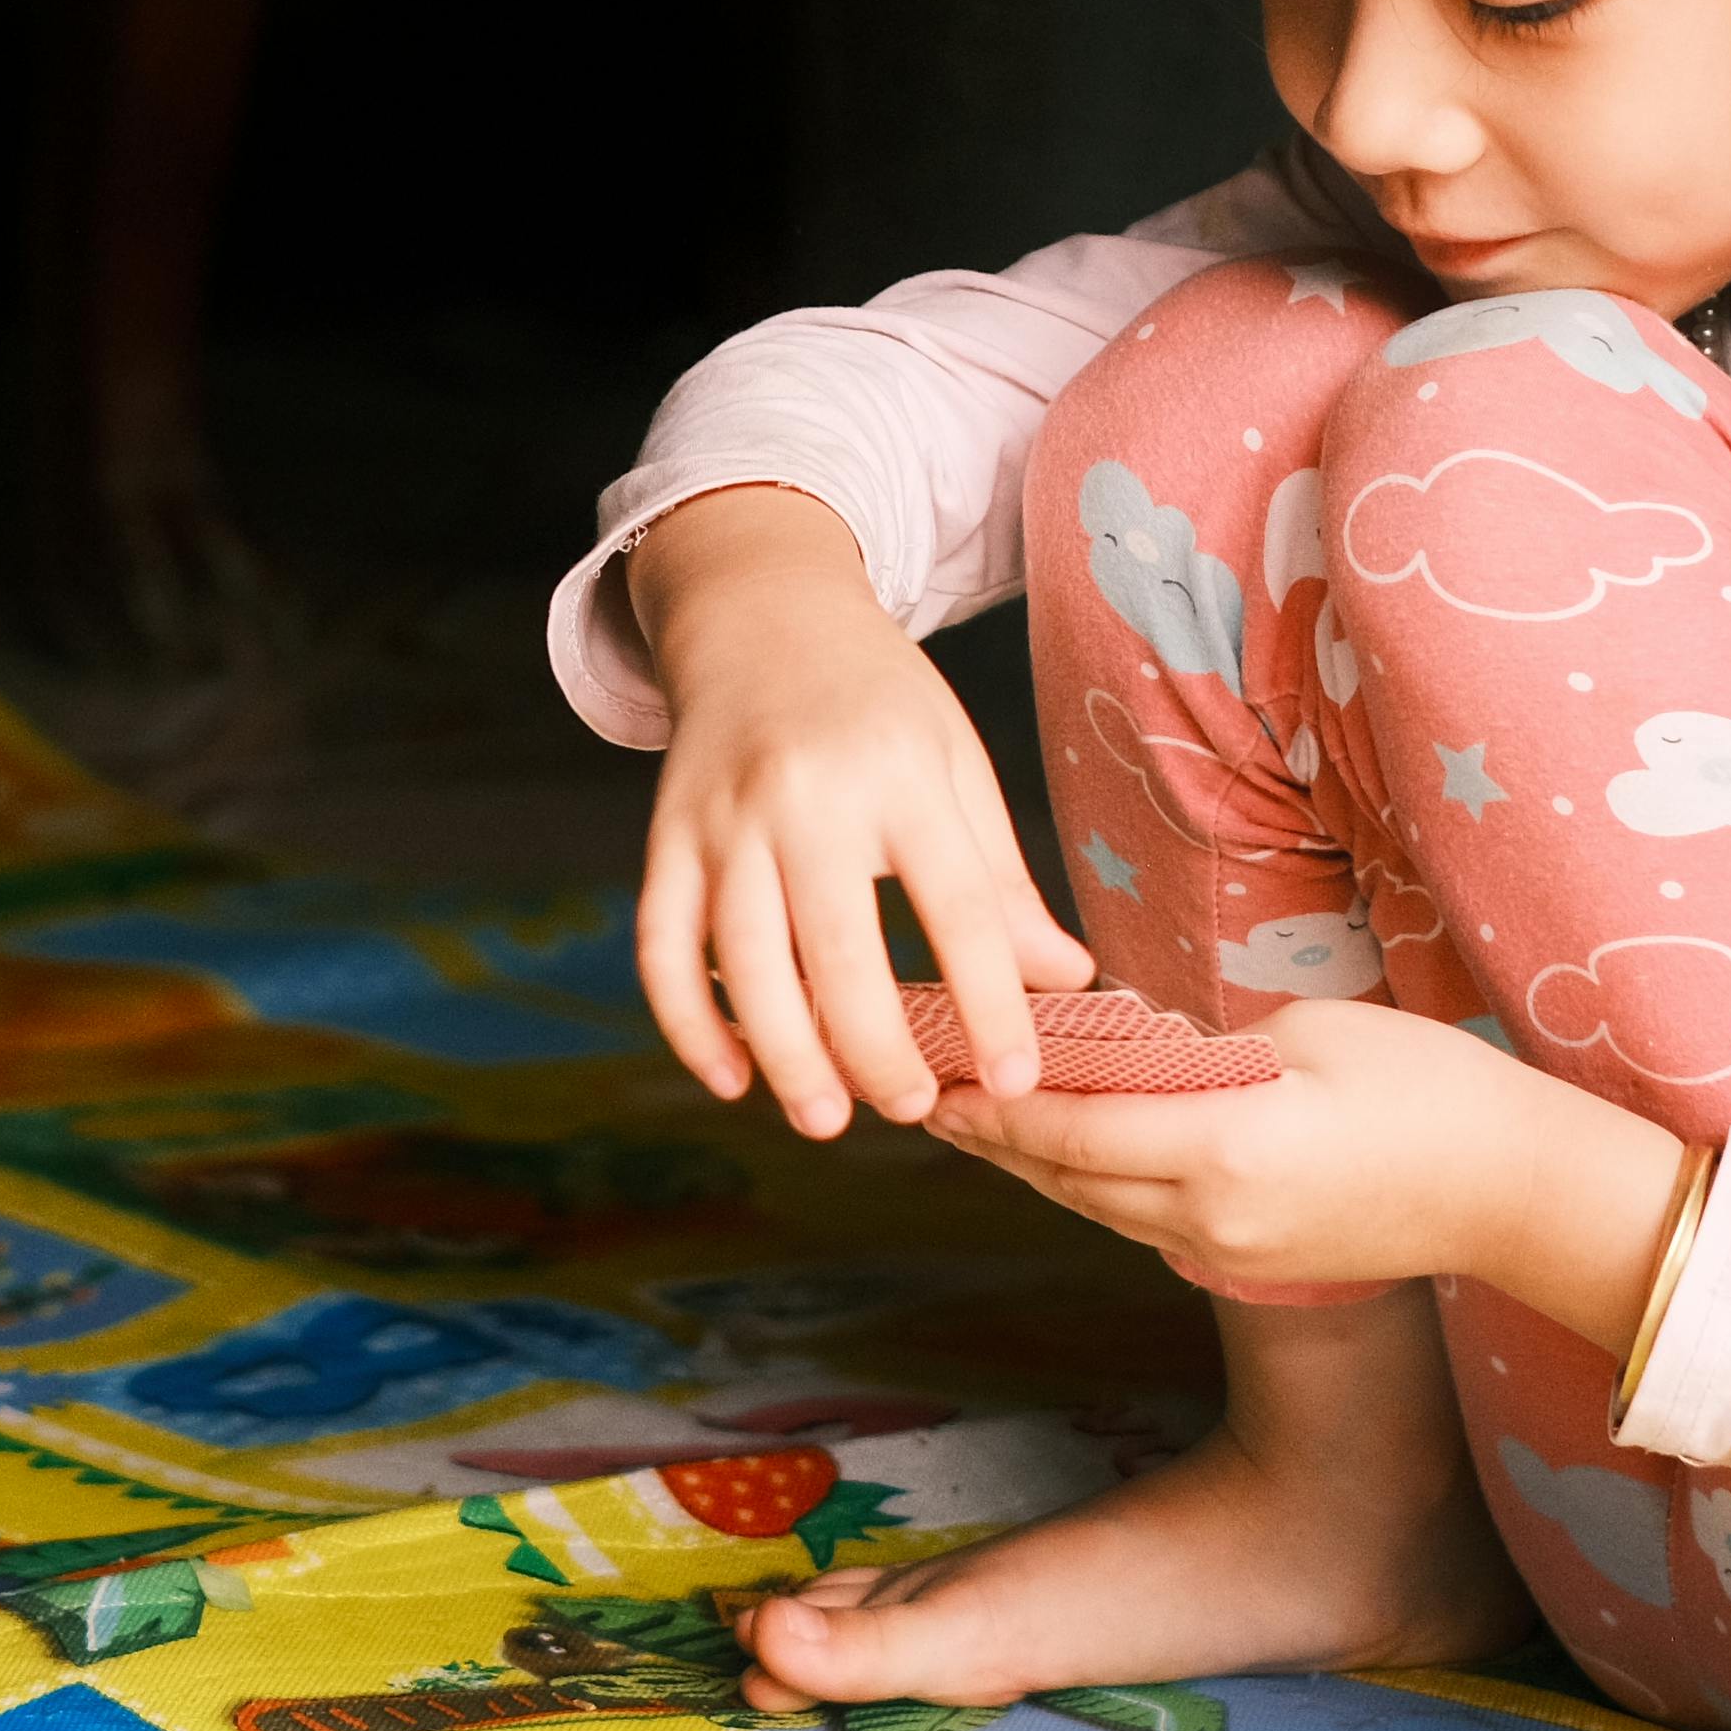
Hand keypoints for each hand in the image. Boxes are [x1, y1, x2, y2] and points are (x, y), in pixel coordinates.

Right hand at [626, 486, 1100, 1134]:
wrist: (758, 612)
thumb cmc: (875, 700)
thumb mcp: (954, 764)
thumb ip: (1001, 880)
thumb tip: (1067, 981)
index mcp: (901, 775)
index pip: (958, 910)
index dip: (992, 1004)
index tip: (1016, 1079)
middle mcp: (807, 797)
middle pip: (839, 951)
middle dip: (877, 1050)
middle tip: (912, 1110)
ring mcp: (724, 819)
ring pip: (744, 962)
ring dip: (784, 1054)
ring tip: (826, 1118)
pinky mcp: (667, 837)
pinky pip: (663, 946)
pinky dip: (688, 1022)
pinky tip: (729, 1079)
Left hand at [918, 993, 1694, 1330]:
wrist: (1518, 1193)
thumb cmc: (1428, 1090)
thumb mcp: (1305, 1035)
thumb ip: (1203, 1048)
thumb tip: (1133, 1049)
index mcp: (1220, 1146)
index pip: (1068, 1124)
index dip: (989, 1101)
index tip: (929, 1070)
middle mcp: (1207, 1214)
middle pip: (1064, 1175)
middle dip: (989, 1135)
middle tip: (920, 1090)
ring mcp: (1227, 1250)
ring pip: (1096, 1205)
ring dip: (1032, 1165)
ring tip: (968, 1121)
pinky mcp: (1250, 1263)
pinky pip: (1142, 1222)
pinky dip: (1091, 1184)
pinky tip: (1062, 1152)